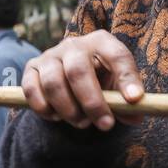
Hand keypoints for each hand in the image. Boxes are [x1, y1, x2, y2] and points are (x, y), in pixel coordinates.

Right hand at [21, 30, 145, 129]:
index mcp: (102, 42)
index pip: (117, 55)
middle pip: (78, 71)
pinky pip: (32, 90)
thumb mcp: (118, 88)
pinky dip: (44, 109)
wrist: (71, 76)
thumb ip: (127, 102)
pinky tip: (58, 117)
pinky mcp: (31, 68)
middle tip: (105, 125)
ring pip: (53, 83)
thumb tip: (135, 115)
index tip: (133, 100)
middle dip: (92, 103)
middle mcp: (74, 44)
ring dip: (69, 110)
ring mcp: (50, 54)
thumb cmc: (101, 80)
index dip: (127, 78)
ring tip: (82, 123)